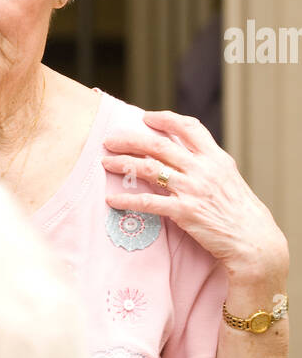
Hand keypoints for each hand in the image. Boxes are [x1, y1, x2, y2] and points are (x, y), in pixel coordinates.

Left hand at [101, 110, 288, 280]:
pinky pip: (148, 203)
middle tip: (110, 140)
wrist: (253, 240)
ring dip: (123, 164)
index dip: (165, 119)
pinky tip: (112, 200)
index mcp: (216, 158)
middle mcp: (203, 169)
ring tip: (105, 163)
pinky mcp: (185, 212)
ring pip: (149, 169)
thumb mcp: (228, 179)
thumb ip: (207, 165)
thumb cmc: (240, 211)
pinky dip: (127, 200)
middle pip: (159, 145)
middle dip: (131, 140)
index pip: (189, 127)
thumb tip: (185, 155)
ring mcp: (193, 190)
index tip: (146, 118)